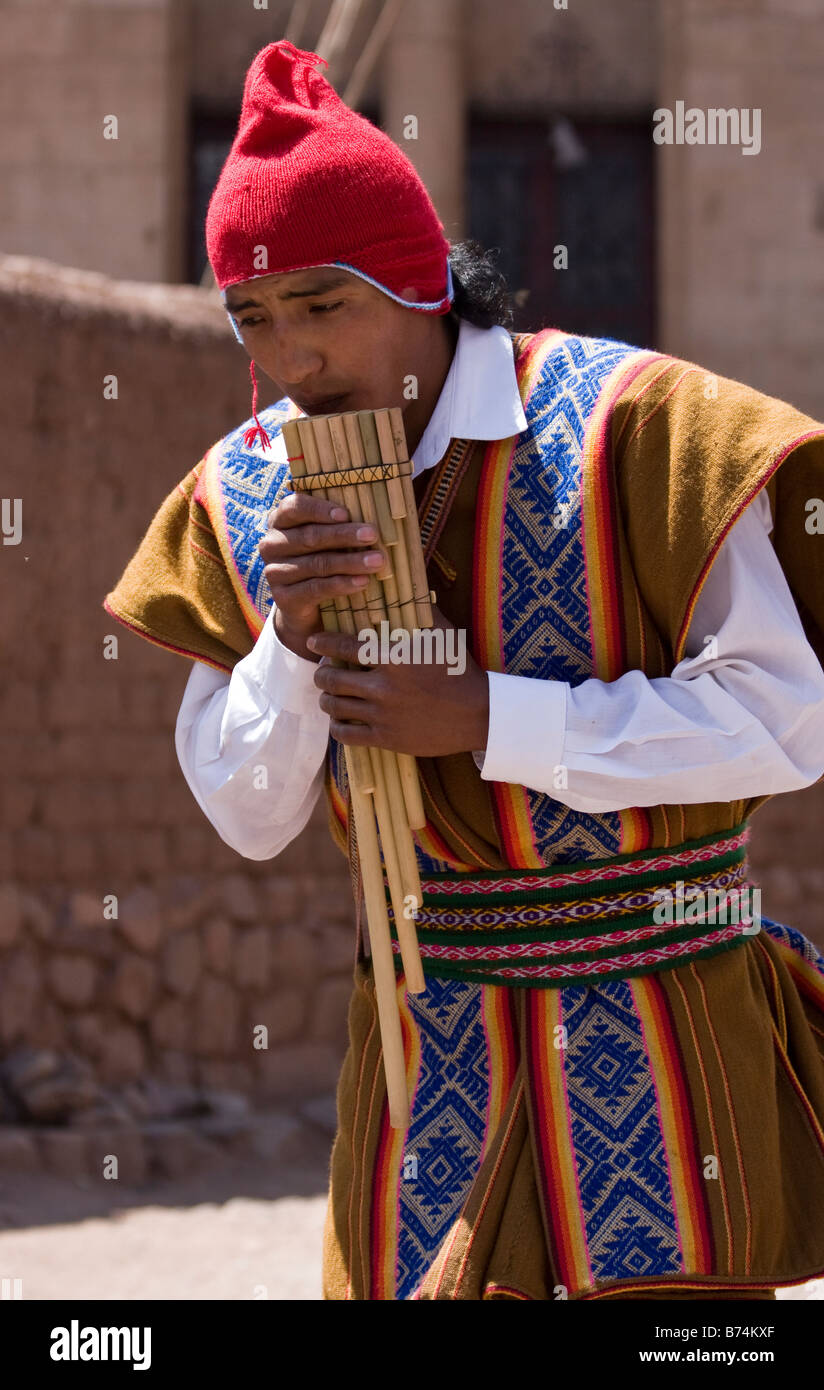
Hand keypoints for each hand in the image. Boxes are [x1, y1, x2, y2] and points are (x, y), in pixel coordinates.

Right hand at [257, 493, 385, 661]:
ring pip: (317, 563)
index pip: (294, 507)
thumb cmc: (322, 558)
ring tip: (377, 561)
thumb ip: (339, 523)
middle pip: (310, 536)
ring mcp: (274, 571)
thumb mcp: (326, 538)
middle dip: (344, 535)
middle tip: (372, 535)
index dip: (320, 509)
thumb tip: (374, 511)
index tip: (346, 513)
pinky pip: (316, 588)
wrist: (305, 606)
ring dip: (350, 562)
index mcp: (280, 520)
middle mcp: (272, 544)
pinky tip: (363, 582)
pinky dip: (342, 584)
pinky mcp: (283, 597)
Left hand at [307, 605, 489, 757]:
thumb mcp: (445, 634)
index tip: (314, 641)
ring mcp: (383, 716)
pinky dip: (337, 726)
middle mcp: (385, 688)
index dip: (324, 643)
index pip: (345, 647)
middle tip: (324, 671)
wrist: (479, 715)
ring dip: (326, 699)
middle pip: (331, 679)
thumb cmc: (461, 670)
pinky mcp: (386, 739)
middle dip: (322, 673)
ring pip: (334, 707)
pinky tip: (341, 720)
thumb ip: (422, 610)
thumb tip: (411, 584)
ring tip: (329, 695)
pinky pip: (345, 735)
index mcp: (395, 659)